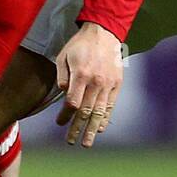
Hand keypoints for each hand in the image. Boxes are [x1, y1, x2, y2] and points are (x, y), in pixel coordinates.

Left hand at [55, 22, 123, 147]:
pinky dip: (105, 118)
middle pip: (85, 112)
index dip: (65, 116)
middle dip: (77, 129)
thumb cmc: (79, 45)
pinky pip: (110, 105)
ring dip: (92, 130)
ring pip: (99, 112)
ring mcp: (108, 84)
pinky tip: (99, 129)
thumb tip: (64, 94)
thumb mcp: (63, 56)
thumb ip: (62, 76)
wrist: (103, 33)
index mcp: (81, 75)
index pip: (72, 103)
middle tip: (70, 141)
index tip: (59, 123)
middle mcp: (96, 82)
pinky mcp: (117, 84)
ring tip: (86, 143)